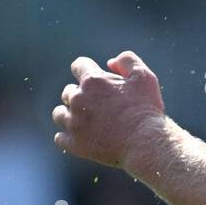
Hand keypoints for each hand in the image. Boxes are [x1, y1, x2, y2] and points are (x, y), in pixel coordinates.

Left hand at [52, 52, 165, 167]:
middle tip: (100, 106)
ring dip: (70, 115)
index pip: (78, 65)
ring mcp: (74, 122)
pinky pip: (60, 138)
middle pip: (68, 92)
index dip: (87, 70)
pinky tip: (83, 137)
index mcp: (93, 81)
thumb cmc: (146, 110)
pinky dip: (69, 137)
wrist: (145, 143)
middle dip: (81, 96)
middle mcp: (78, 99)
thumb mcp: (145, 77)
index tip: (96, 81)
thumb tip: (110, 63)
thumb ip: (128, 61)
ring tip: (88, 122)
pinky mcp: (74, 143)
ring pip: (59, 114)